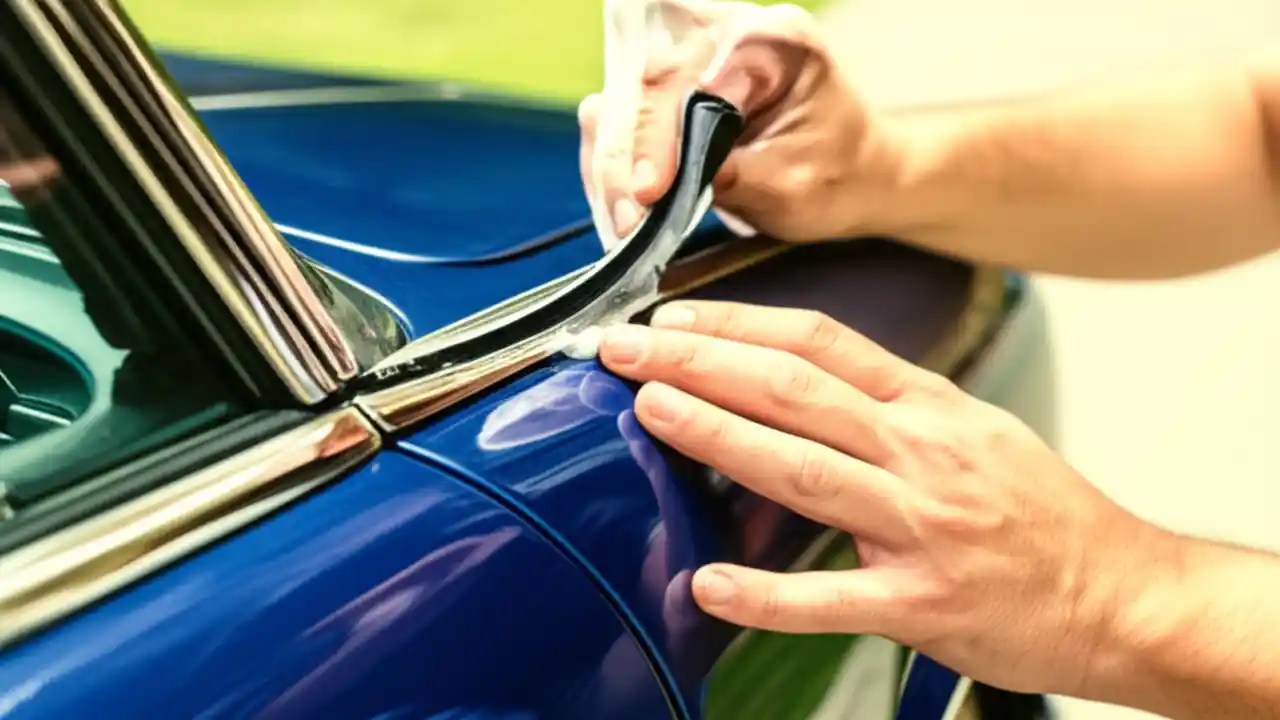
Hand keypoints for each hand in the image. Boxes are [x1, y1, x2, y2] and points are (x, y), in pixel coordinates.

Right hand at [578, 1, 902, 244]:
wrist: (863, 176)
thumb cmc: (841, 180)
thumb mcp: (790, 187)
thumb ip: (724, 177)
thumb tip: (652, 188)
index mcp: (770, 42)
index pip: (688, 84)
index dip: (656, 143)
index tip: (646, 197)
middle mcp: (729, 30)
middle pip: (645, 85)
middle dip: (624, 160)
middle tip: (626, 223)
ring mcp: (700, 52)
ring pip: (625, 98)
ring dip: (612, 162)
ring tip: (620, 222)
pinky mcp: (682, 81)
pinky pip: (628, 113)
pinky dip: (618, 161)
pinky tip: (618, 201)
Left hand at [597, 301, 1177, 696]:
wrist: (1123, 594)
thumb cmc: (1043, 515)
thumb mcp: (973, 431)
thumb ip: (891, 406)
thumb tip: (803, 381)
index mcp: (929, 408)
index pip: (819, 344)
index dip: (739, 324)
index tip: (675, 316)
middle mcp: (921, 455)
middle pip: (795, 392)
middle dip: (702, 363)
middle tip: (629, 349)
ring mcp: (921, 528)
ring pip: (805, 470)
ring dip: (720, 437)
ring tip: (652, 412)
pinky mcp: (923, 603)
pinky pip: (832, 598)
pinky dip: (766, 594)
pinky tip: (709, 584)